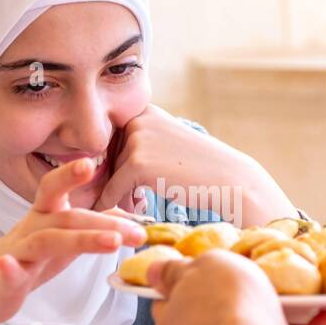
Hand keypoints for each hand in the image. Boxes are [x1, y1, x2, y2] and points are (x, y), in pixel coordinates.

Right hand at [0, 158, 145, 324]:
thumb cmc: (26, 262)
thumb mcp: (61, 243)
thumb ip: (89, 228)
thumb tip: (123, 216)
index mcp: (43, 216)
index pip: (56, 188)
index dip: (71, 174)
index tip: (93, 163)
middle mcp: (30, 228)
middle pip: (63, 216)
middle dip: (101, 222)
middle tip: (136, 231)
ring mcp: (17, 253)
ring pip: (46, 241)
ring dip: (80, 240)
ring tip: (110, 243)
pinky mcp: (4, 280)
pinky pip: (6, 273)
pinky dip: (8, 269)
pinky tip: (8, 267)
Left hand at [95, 104, 297, 226]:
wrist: (229, 179)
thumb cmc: (199, 166)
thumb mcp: (166, 141)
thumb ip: (138, 142)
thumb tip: (96, 162)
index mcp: (144, 110)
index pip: (112, 139)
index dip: (113, 162)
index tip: (120, 181)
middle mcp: (137, 119)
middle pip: (109, 157)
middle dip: (117, 180)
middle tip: (134, 199)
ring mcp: (137, 139)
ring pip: (110, 174)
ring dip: (119, 194)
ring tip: (138, 204)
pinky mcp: (137, 163)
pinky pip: (112, 190)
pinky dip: (110, 205)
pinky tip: (119, 214)